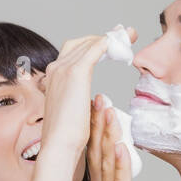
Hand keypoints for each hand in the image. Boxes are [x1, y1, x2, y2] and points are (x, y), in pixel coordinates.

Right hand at [36, 34, 113, 157]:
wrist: (59, 145)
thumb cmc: (67, 136)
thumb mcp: (74, 111)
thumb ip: (80, 99)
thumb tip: (95, 99)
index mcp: (54, 76)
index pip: (75, 51)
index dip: (94, 45)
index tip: (112, 43)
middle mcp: (56, 68)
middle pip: (82, 42)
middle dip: (104, 37)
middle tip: (124, 34)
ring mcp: (64, 69)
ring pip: (89, 43)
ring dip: (110, 38)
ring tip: (127, 36)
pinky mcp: (76, 73)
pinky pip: (95, 49)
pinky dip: (108, 43)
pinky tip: (120, 43)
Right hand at [87, 93, 145, 180]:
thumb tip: (118, 178)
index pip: (95, 156)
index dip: (95, 131)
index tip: (94, 106)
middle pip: (97, 154)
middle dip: (97, 124)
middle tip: (96, 96)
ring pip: (107, 165)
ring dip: (106, 137)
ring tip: (106, 111)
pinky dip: (119, 167)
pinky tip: (119, 147)